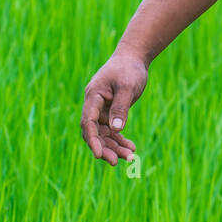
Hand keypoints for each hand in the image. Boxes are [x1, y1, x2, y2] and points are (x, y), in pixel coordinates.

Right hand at [80, 46, 146, 164]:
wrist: (133, 59)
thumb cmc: (129, 70)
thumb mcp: (127, 87)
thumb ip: (121, 108)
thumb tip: (116, 129)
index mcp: (93, 96)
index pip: (88, 122)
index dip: (92, 140)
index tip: (98, 155)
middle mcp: (94, 105)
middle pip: (94, 132)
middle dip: (104, 148)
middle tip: (116, 162)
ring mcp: (101, 110)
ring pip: (104, 134)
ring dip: (115, 147)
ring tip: (130, 157)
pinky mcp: (110, 112)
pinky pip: (112, 131)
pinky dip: (120, 140)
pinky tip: (131, 148)